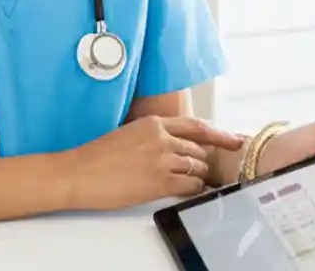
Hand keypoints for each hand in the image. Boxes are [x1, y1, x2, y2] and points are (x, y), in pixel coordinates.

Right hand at [64, 116, 243, 209]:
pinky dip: (193, 190)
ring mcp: (162, 160)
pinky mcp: (160, 182)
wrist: (79, 173)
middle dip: (201, 162)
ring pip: (197, 168)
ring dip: (197, 176)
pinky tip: (188, 192)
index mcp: (154, 123)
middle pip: (198, 150)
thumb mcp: (129, 133)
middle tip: (200, 170)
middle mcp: (162, 138)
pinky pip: (190, 186)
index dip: (219, 135)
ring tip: (188, 182)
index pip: (196, 127)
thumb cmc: (97, 156)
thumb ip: (153, 136)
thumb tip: (171, 146)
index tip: (234, 139)